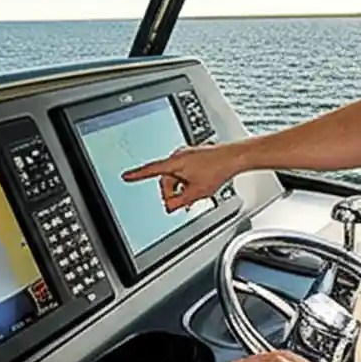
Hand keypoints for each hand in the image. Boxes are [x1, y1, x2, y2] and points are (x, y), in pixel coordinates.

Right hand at [120, 143, 241, 212]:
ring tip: (193, 197)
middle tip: (181, 205)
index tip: (126, 176)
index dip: (137, 175)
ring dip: (182, 189)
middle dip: (172, 193)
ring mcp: (187, 155)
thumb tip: (170, 206)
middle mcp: (178, 156)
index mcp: (174, 162)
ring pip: (176, 177)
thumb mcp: (196, 192)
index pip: (151, 170)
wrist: (234, 157)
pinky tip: (197, 189)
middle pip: (166, 179)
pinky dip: (187, 182)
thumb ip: (179, 201)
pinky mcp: (194, 157)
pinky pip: (184, 172)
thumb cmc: (218, 169)